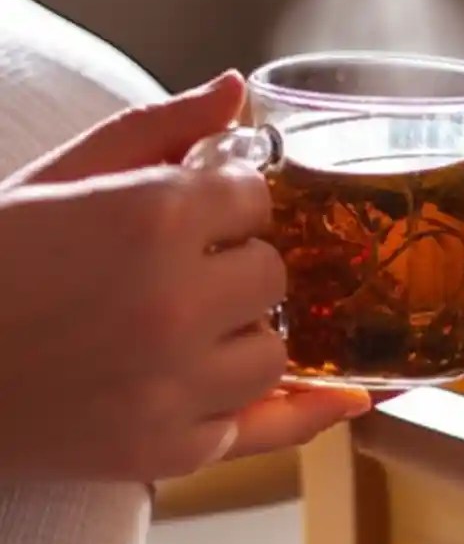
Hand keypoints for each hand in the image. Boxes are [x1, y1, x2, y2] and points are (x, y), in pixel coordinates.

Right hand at [0, 71, 368, 481]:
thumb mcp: (60, 178)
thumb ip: (155, 129)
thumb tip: (236, 93)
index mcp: (152, 217)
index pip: (256, 201)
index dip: (230, 207)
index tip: (206, 216)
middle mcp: (176, 301)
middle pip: (273, 275)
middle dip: (240, 269)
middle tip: (192, 275)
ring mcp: (175, 383)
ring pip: (277, 353)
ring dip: (247, 338)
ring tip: (191, 333)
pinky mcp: (168, 450)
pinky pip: (263, 430)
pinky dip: (261, 408)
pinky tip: (323, 394)